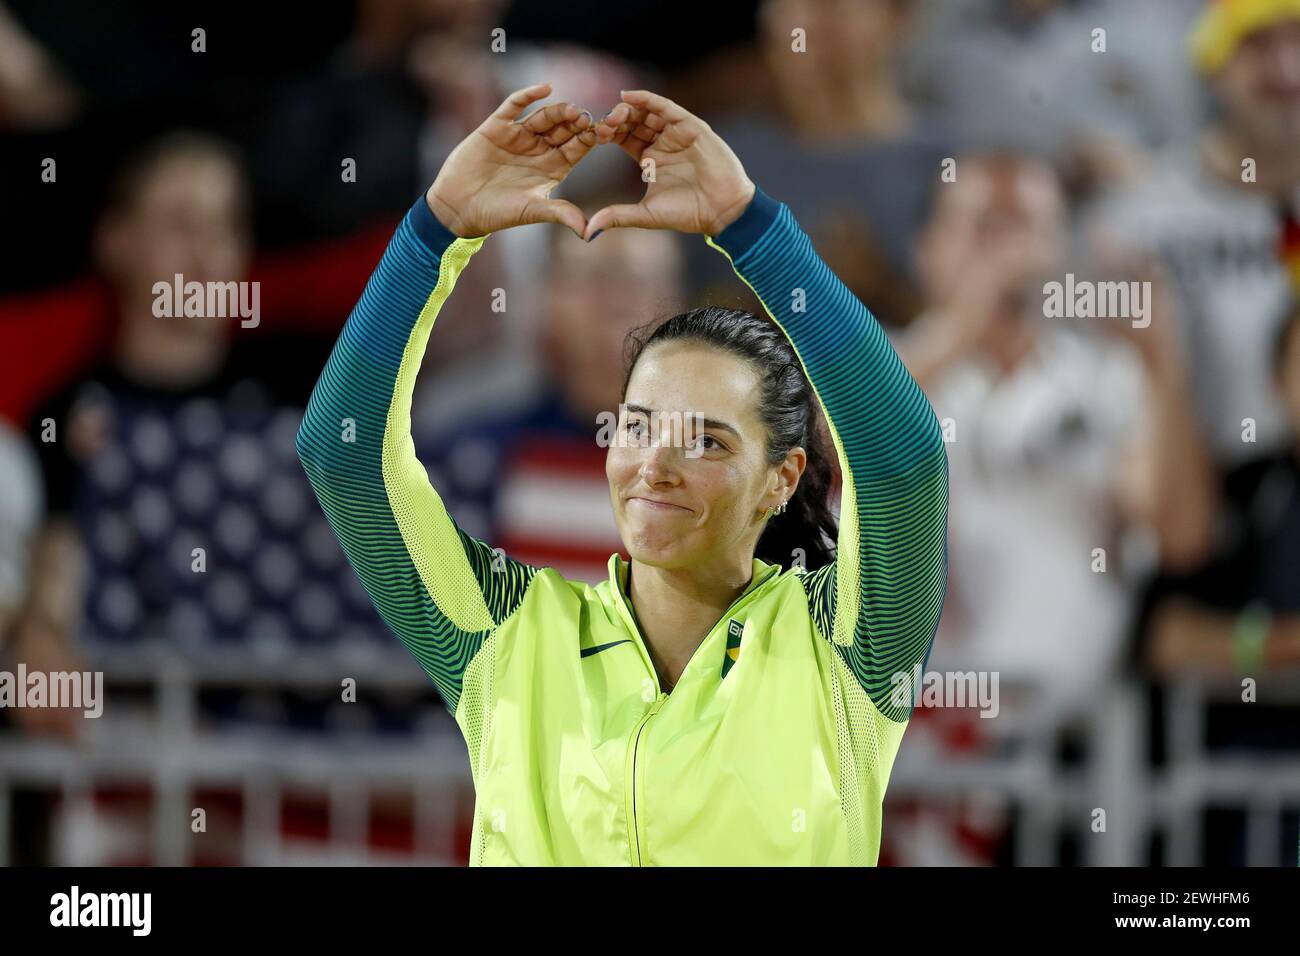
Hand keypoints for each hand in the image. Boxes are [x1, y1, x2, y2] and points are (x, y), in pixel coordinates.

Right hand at [425, 82, 595, 238]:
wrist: (458, 207)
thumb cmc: (498, 213)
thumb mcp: (533, 211)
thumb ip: (561, 214)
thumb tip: (589, 232)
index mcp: (553, 168)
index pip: (576, 148)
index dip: (588, 139)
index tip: (600, 133)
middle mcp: (539, 149)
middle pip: (563, 129)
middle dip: (576, 122)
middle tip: (586, 117)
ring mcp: (519, 136)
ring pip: (544, 117)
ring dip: (558, 111)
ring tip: (571, 109)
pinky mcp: (497, 126)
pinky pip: (514, 105)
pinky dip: (529, 95)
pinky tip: (545, 88)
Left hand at [583, 90, 754, 239]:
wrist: (721, 211)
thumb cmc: (687, 213)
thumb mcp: (645, 214)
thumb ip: (617, 217)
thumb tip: (587, 233)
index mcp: (650, 158)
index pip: (624, 138)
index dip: (609, 134)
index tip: (594, 136)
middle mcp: (663, 142)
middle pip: (634, 122)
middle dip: (616, 120)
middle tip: (602, 124)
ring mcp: (677, 133)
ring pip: (647, 112)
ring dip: (628, 110)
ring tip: (614, 113)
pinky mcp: (691, 126)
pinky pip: (666, 108)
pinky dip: (648, 100)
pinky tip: (628, 96)